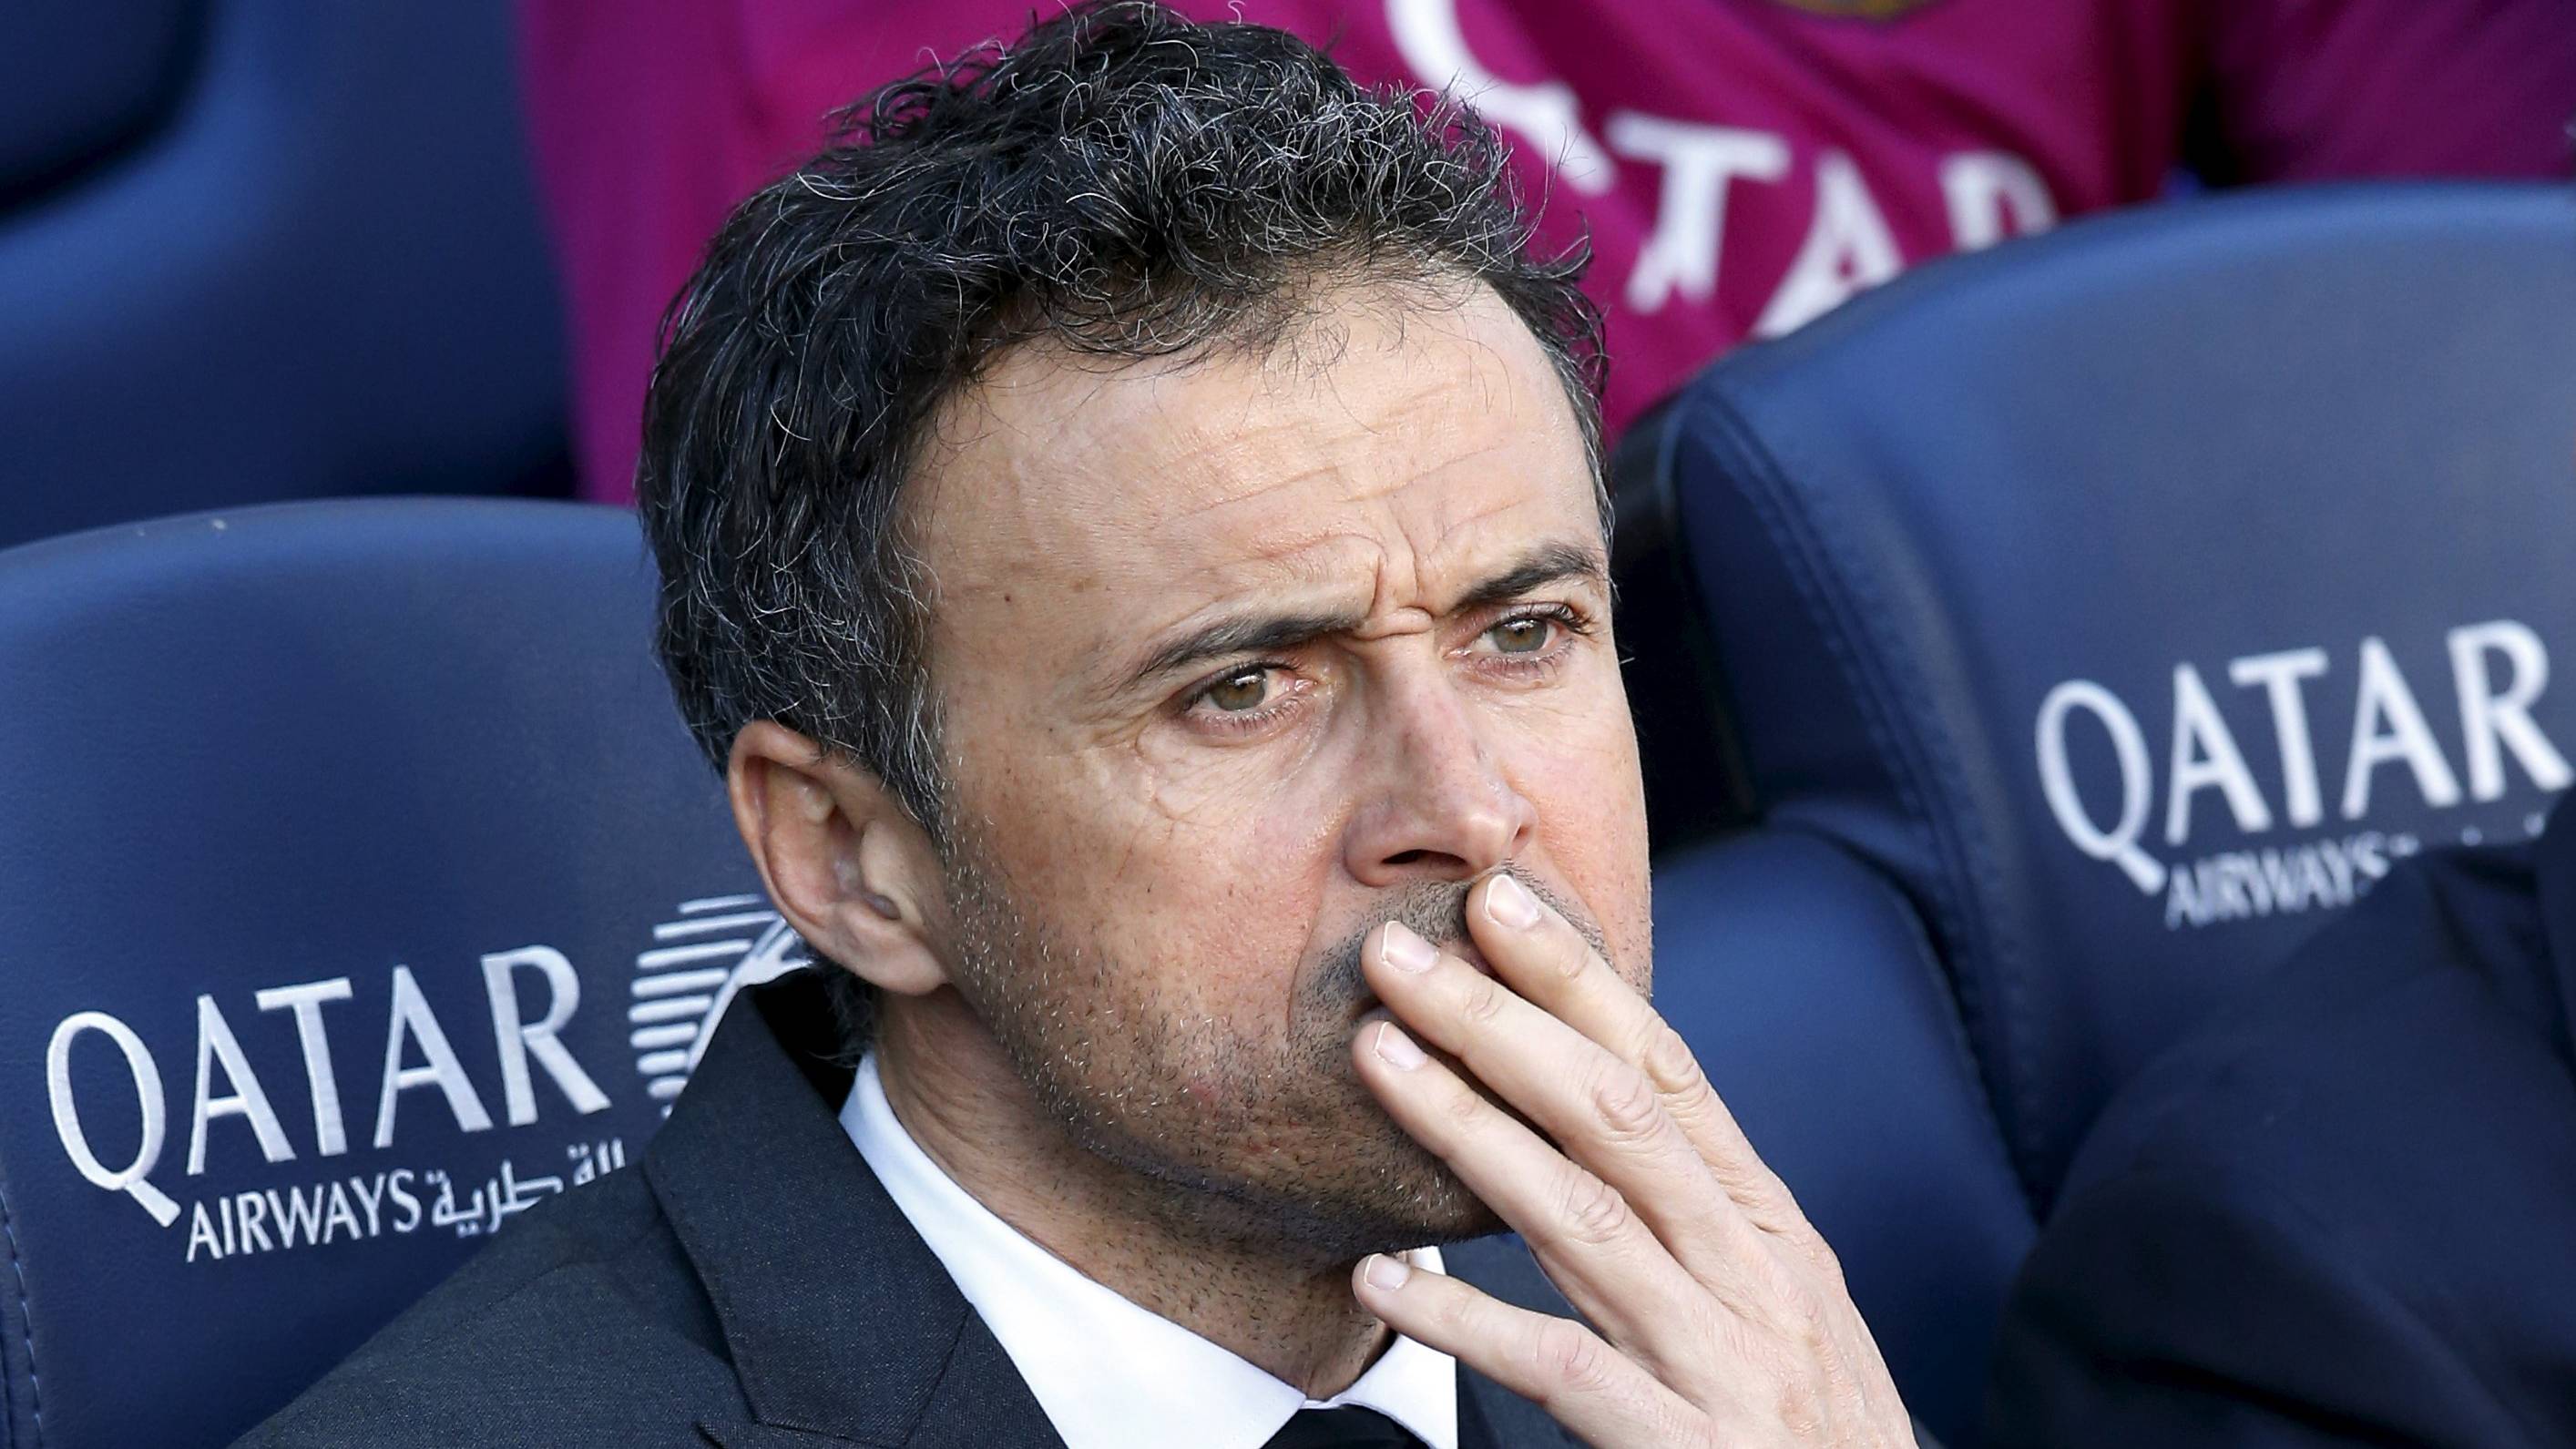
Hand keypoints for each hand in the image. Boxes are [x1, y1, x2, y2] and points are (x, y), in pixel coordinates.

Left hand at [1348, 873, 1911, 1447]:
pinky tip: (1384, 1284)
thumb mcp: (1776, 1298)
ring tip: (1378, 1058)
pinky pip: (1560, 1368)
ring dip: (1467, 1127)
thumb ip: (1692, 1210)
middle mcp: (1749, 1272)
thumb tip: (1581, 1103)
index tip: (1497, 905)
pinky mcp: (1682, 1447)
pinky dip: (1467, 1321)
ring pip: (1579, 1217)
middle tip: (1399, 955)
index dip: (1578, 982)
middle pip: (1612, 1117)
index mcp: (1766, 1225)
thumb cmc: (1813, 1429)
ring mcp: (1717, 1359)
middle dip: (1500, 1023)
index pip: (1665, 1073)